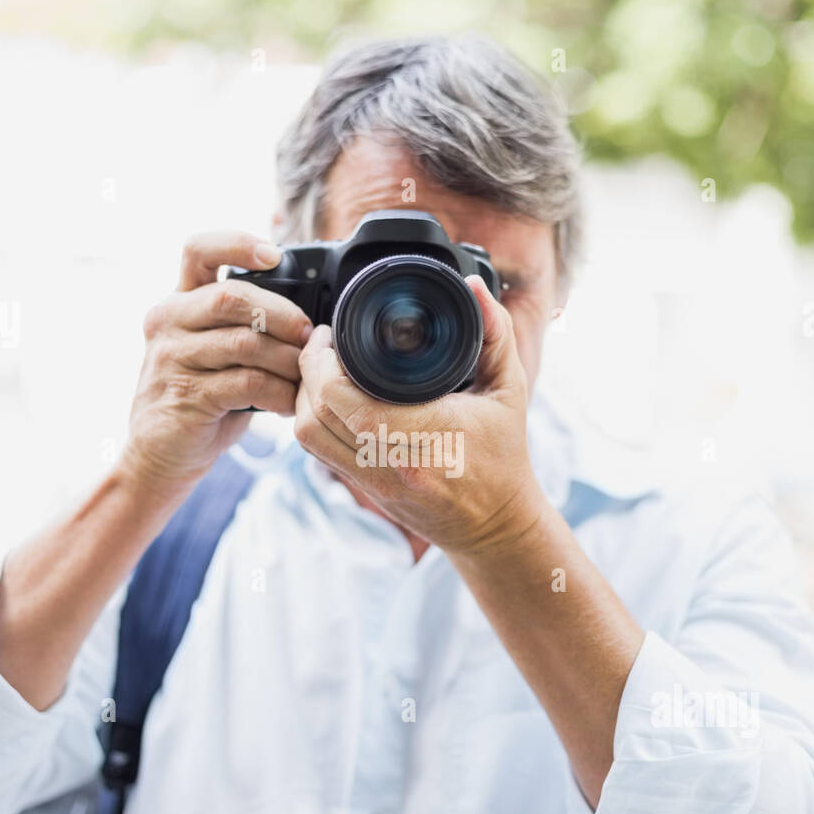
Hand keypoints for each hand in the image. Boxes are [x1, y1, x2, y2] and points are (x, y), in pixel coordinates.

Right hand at [120, 230, 311, 493]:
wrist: (159, 455)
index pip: (198, 250)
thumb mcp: (214, 352)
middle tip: (310, 337)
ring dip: (288, 360)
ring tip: (305, 377)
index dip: (237, 244)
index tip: (274, 256)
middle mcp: (167, 322)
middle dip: (284, 315)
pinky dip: (279, 392)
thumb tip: (308, 318)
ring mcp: (172, 359)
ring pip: (245, 343)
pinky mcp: (186, 395)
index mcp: (178, 301)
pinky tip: (289, 403)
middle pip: (233, 298)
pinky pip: (247, 383)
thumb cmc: (200, 399)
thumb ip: (243, 327)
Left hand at [294, 276, 545, 554]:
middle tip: (322, 342)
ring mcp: (372, 481)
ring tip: (321, 368)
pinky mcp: (363, 491)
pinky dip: (313, 419)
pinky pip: (317, 451)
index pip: (344, 399)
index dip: (322, 361)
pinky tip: (327, 398)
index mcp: (424, 437)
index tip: (332, 332)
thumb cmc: (504, 458)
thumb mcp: (509, 390)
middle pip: (316, 412)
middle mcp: (391, 464)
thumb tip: (476, 286)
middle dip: (308, 369)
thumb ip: (495, 333)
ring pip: (308, 434)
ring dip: (304, 396)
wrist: (495, 527)